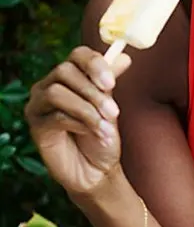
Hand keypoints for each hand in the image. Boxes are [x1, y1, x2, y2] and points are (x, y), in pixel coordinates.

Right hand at [25, 46, 130, 195]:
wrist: (98, 171)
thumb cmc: (101, 138)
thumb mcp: (110, 108)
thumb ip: (109, 83)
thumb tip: (124, 57)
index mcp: (69, 77)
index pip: (78, 55)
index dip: (95, 64)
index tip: (112, 84)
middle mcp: (49, 86)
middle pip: (65, 71)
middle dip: (93, 92)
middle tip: (114, 112)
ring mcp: (39, 105)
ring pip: (57, 92)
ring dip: (87, 110)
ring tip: (106, 128)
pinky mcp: (36, 126)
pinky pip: (56, 116)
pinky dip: (81, 124)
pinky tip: (96, 135)